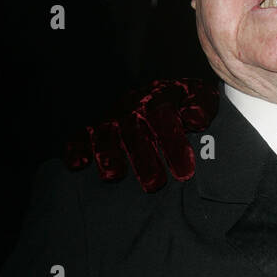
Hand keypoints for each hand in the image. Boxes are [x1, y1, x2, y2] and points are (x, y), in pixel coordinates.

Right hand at [63, 79, 218, 191]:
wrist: (154, 91)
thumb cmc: (180, 102)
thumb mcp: (196, 96)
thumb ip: (199, 105)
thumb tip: (194, 119)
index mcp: (159, 101)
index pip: (165, 120)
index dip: (174, 146)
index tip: (184, 172)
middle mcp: (133, 110)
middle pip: (134, 132)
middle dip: (143, 159)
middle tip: (153, 185)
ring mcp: (111, 118)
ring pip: (106, 134)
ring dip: (108, 155)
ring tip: (113, 176)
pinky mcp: (93, 127)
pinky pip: (80, 136)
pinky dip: (76, 149)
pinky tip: (76, 165)